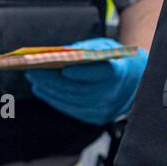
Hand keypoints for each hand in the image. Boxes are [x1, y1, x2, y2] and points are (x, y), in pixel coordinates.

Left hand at [25, 37, 148, 125]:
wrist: (133, 83)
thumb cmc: (112, 59)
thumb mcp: (103, 48)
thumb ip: (84, 50)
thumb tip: (57, 54)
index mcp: (118, 73)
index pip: (101, 74)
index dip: (83, 73)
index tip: (64, 69)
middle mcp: (111, 94)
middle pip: (79, 89)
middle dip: (53, 80)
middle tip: (33, 70)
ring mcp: (103, 109)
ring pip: (72, 101)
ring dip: (49, 90)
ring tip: (33, 78)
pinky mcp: (95, 117)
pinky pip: (71, 109)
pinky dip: (54, 99)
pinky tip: (42, 90)